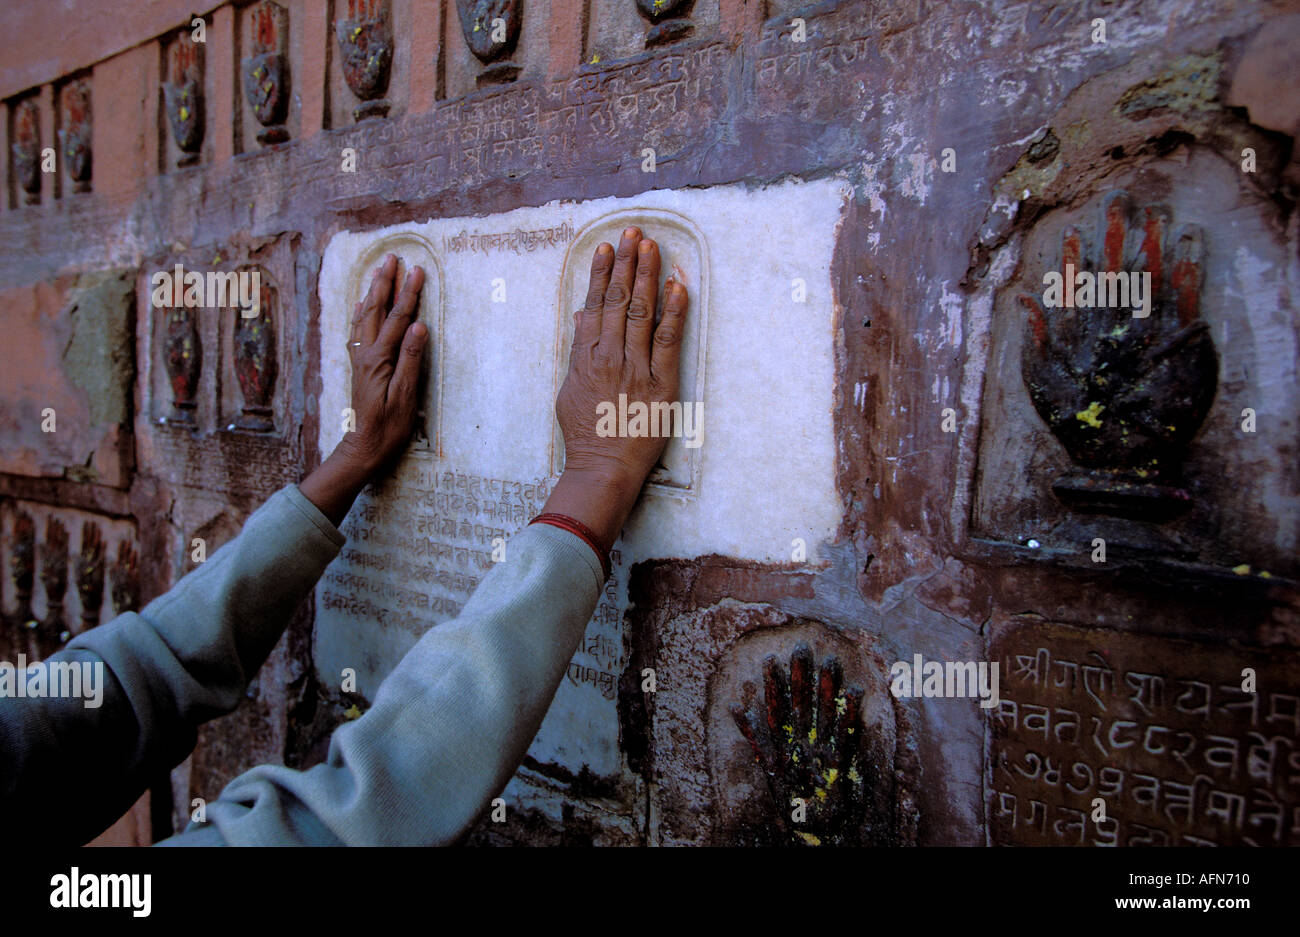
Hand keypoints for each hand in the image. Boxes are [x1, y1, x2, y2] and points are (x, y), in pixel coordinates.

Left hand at [301, 254, 426, 525]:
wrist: (363, 448)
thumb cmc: (389, 428)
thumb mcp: (405, 396)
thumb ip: (411, 359)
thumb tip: (419, 327)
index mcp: (379, 359)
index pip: (399, 319)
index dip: (409, 294)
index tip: (417, 270)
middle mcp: (366, 354)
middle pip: (377, 310)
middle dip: (386, 282)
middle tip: (392, 258)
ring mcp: (360, 359)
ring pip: (365, 317)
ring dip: (373, 292)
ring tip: (379, 272)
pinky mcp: (360, 366)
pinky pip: (358, 330)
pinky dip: (362, 312)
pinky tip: (363, 305)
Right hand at [543, 227, 688, 552]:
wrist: (603, 468)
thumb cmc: (587, 434)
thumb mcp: (569, 390)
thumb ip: (578, 351)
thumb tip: (583, 315)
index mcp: (586, 357)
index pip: (595, 305)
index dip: (601, 273)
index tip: (606, 247)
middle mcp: (609, 357)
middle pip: (618, 301)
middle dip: (625, 263)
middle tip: (632, 233)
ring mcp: (636, 369)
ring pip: (640, 313)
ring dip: (646, 276)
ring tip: (650, 246)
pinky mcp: (661, 385)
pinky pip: (668, 341)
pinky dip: (673, 312)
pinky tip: (677, 285)